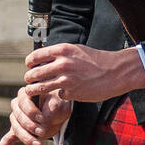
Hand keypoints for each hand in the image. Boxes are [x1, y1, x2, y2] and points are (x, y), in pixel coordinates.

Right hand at [0, 87, 71, 144]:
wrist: (58, 112)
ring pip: (16, 129)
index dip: (32, 112)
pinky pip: (8, 138)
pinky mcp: (17, 131)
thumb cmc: (57, 104)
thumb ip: (52, 107)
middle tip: (42, 132)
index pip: (23, 103)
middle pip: (18, 117)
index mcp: (26, 94)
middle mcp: (18, 106)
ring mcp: (16, 119)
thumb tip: (48, 113)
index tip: (42, 118)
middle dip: (30, 126)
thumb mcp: (59, 103)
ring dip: (26, 138)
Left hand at [24, 43, 144, 104]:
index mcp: (62, 51)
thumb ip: (60, 54)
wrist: (115, 72)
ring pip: (40, 87)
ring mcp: (66, 80)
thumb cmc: (96, 60)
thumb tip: (43, 57)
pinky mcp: (71, 93)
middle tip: (28, 81)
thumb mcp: (77, 50)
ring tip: (31, 91)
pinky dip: (60, 94)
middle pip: (34, 74)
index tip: (29, 66)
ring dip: (33, 90)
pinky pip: (58, 94)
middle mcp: (62, 65)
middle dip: (29, 78)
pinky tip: (66, 91)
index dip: (29, 62)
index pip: (35, 56)